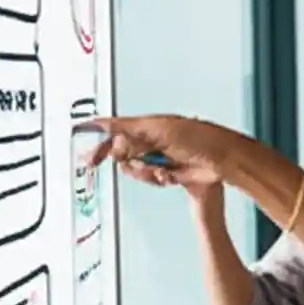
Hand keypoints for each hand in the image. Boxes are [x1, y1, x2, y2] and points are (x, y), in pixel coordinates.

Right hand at [81, 114, 236, 192]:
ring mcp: (158, 156)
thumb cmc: (197, 138)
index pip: (116, 128)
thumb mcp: (161, 132)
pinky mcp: (166, 172)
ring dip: (145, 172)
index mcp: (149, 125)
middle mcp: (151, 140)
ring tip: (163, 170)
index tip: (84, 142)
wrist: (220, 160)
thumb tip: (111, 141)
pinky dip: (158, 179)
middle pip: (121, 151)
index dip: (99, 136)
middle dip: (125, 161)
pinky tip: (172, 176)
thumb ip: (133, 136)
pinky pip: (149, 179)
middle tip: (127, 166)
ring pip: (134, 169)